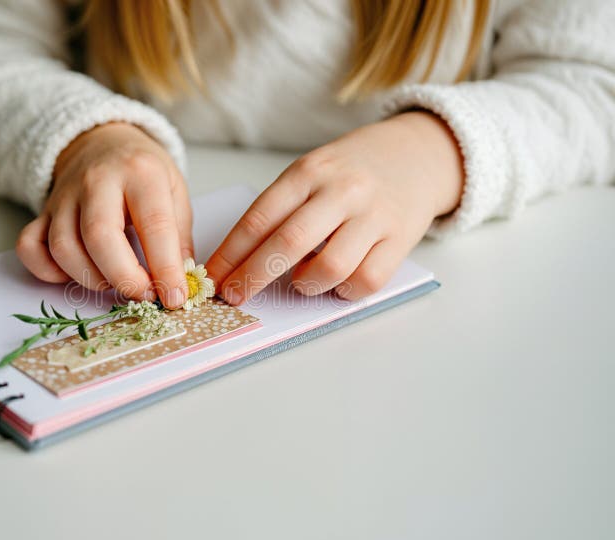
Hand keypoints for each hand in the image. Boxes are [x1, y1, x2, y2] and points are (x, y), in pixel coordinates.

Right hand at [16, 122, 193, 308]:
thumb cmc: (142, 172)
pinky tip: (74, 273)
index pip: (154, 225)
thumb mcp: (175, 191)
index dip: (165, 268)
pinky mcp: (43, 212)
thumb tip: (177, 283)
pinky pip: (30, 246)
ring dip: (91, 278)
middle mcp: (97, 181)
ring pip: (63, 247)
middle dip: (124, 277)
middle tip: (144, 294)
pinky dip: (48, 270)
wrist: (102, 140)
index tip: (174, 296)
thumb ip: (179, 237)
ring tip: (116, 283)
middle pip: (99, 237)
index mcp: (141, 173)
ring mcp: (64, 197)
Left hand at [206, 111, 463, 302]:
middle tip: (235, 296)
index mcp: (309, 171)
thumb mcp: (312, 172)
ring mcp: (374, 215)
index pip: (259, 218)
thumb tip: (240, 261)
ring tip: (300, 282)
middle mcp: (341, 190)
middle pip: (288, 243)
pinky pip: (367, 280)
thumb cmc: (352, 170)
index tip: (212, 277)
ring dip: (305, 285)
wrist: (417, 153)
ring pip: (330, 267)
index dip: (230, 254)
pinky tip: (337, 283)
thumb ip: (282, 209)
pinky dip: (345, 291)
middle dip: (253, 277)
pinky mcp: (401, 238)